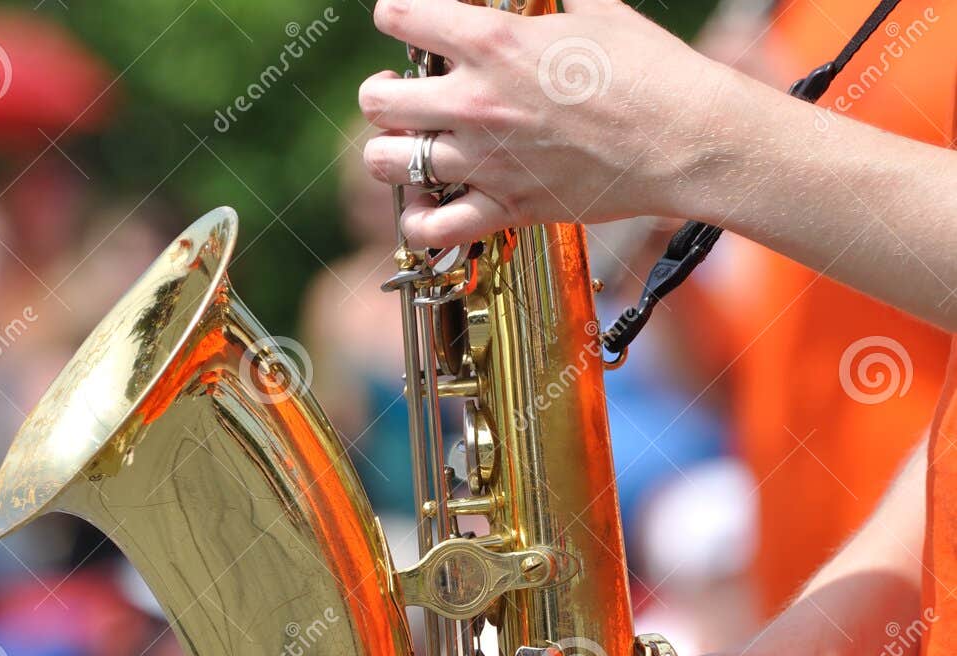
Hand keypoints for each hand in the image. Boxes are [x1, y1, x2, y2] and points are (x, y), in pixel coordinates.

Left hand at [360, 0, 728, 248]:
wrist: (683, 140)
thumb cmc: (646, 69)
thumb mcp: (589, 5)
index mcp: (491, 39)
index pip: (399, 15)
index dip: (394, 14)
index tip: (405, 23)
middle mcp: (475, 102)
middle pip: (376, 101)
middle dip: (382, 94)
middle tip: (402, 95)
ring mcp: (485, 162)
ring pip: (387, 165)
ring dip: (391, 155)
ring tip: (410, 149)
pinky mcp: (506, 209)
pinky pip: (430, 229)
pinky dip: (419, 220)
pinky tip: (428, 203)